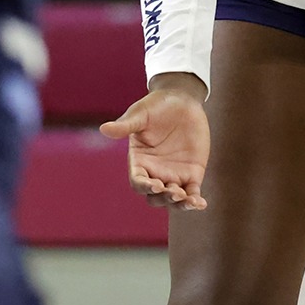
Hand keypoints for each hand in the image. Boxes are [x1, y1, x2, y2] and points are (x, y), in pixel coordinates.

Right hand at [99, 74, 209, 210]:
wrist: (181, 100)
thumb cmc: (155, 106)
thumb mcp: (140, 114)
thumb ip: (125, 126)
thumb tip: (103, 129)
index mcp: (139, 162)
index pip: (138, 181)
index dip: (145, 187)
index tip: (156, 185)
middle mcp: (155, 172)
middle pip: (155, 197)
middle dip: (164, 198)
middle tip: (174, 191)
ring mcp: (173, 175)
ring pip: (173, 200)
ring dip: (180, 204)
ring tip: (190, 201)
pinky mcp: (192, 173)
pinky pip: (192, 192)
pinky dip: (195, 201)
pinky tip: (200, 204)